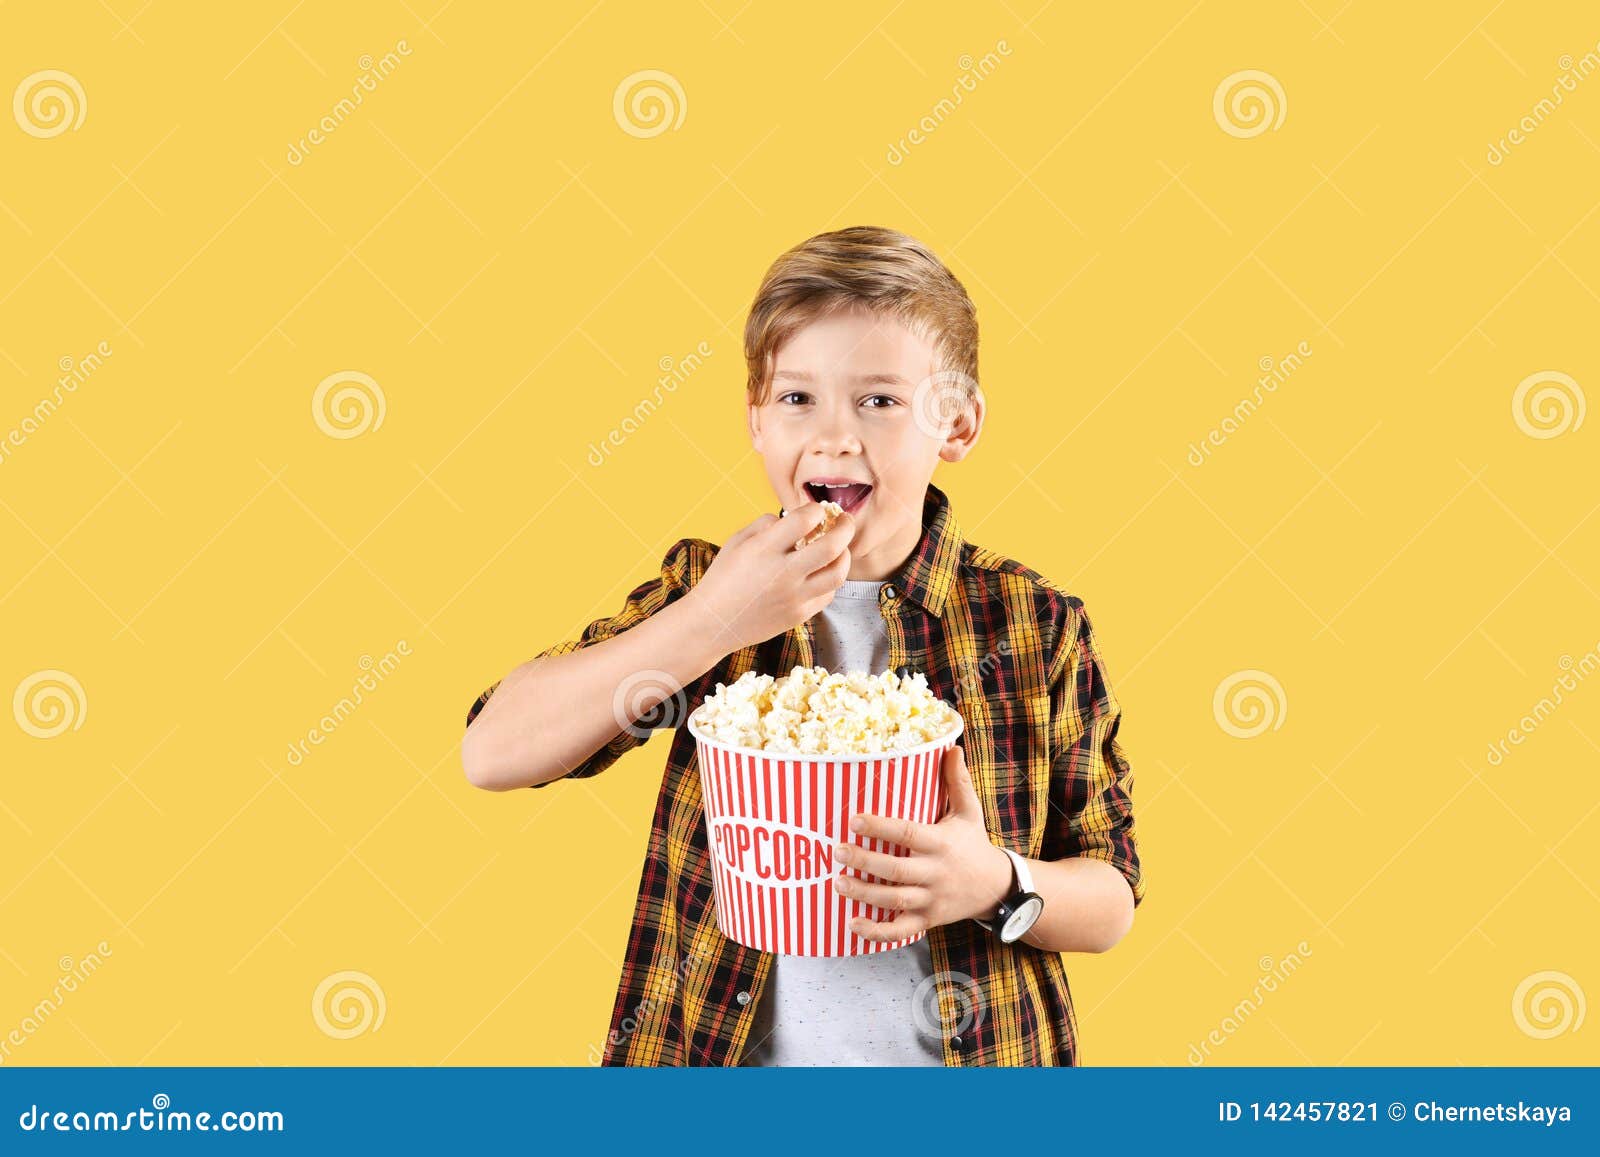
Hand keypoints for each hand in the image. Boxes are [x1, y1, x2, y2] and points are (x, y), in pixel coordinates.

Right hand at [688, 500, 855, 652]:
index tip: (816, 510)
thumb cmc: (723, 579)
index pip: (805, 520)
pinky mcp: (798, 615)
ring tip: (839, 548)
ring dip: (844, 555)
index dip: (816, 509)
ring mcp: (793, 597)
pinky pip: (827, 594)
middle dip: (845, 527)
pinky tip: (821, 572)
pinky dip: (829, 579)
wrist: (713, 624)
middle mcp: (782, 573)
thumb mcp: (736, 542)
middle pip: (832, 546)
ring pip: (838, 573)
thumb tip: (794, 516)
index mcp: (763, 550)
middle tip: (844, 521)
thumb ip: (766, 524)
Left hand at [831, 743, 1012, 941]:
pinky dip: (877, 931)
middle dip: (865, 862)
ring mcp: (931, 899)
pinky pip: (901, 930)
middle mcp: (935, 873)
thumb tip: (952, 747)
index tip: (854, 820)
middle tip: (836, 851)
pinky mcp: (928, 920)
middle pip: (897, 870)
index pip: (908, 833)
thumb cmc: (974, 845)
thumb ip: (958, 782)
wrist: (997, 888)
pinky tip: (853, 924)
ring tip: (838, 883)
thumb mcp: (970, 812)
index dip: (881, 828)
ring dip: (865, 894)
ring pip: (896, 900)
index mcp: (941, 843)